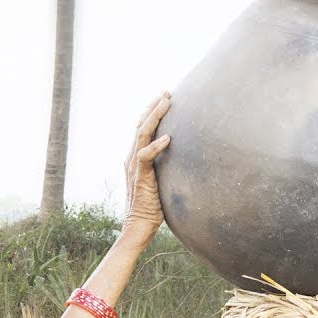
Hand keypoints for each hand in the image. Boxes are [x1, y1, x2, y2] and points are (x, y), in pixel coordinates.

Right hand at [122, 92, 171, 246]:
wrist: (139, 225)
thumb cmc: (152, 206)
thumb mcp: (161, 180)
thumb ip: (167, 167)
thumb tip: (186, 157)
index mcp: (135, 157)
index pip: (141, 128)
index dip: (151, 111)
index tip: (164, 97)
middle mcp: (131, 158)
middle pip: (139, 125)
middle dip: (153, 107)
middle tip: (166, 92)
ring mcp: (133, 167)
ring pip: (141, 134)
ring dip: (154, 117)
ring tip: (165, 102)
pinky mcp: (139, 177)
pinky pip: (144, 157)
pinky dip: (156, 146)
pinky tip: (168, 138)